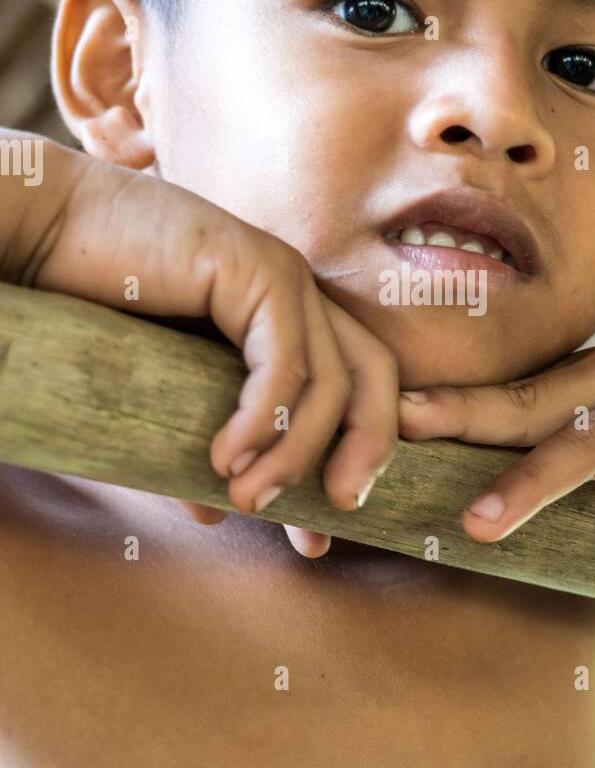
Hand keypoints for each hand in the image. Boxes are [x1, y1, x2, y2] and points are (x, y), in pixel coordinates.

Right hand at [18, 134, 397, 547]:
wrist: (47, 235)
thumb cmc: (93, 308)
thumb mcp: (168, 390)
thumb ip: (202, 441)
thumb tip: (217, 511)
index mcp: (287, 315)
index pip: (353, 388)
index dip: (352, 457)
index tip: (317, 532)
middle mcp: (298, 291)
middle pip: (373, 379)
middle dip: (363, 455)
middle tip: (326, 519)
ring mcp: (283, 275)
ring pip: (331, 383)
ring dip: (294, 456)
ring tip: (247, 500)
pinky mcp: (255, 269)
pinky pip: (284, 366)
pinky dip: (263, 423)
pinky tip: (223, 460)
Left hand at [397, 340, 594, 577]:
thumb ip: (568, 436)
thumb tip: (483, 491)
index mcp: (590, 378)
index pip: (505, 392)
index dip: (443, 404)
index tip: (373, 414)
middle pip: (529, 406)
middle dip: (461, 423)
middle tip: (393, 441)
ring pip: (592, 444)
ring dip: (533, 482)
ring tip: (480, 524)